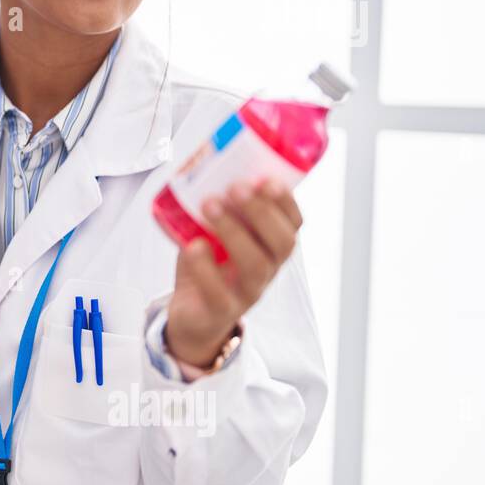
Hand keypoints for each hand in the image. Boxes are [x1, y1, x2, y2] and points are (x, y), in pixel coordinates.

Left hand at [165, 178, 302, 366]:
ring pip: (256, 265)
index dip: (286, 202)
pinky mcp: (220, 311)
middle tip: (235, 188)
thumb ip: (216, 207)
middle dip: (262, 212)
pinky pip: (220, 294)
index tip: (269, 180)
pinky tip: (194, 246)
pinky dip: (205, 268)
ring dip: (234, 232)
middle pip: (282, 243)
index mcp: (269, 248)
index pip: (293, 225)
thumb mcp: (213, 233)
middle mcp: (266, 270)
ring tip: (209, 206)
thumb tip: (204, 169)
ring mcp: (246, 293)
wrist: (191, 316)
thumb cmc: (206, 266)